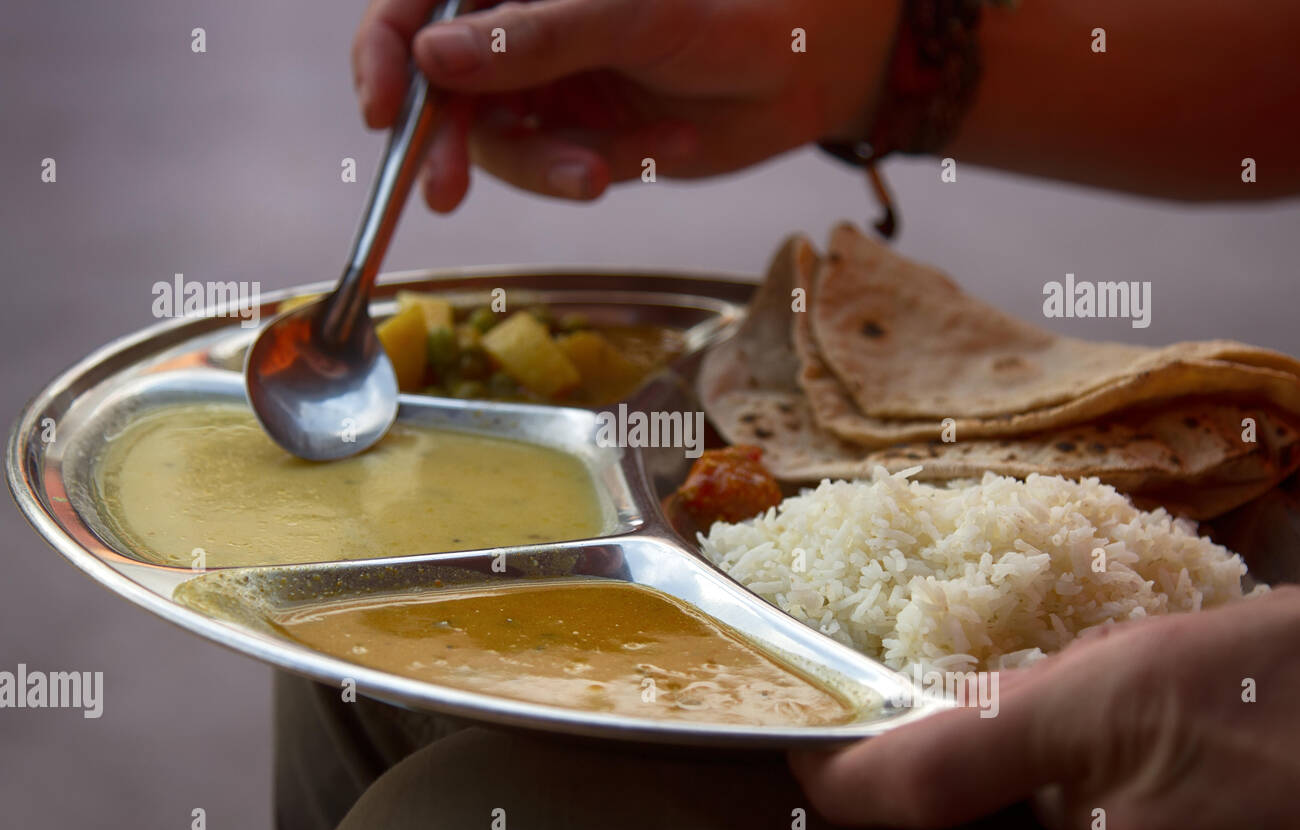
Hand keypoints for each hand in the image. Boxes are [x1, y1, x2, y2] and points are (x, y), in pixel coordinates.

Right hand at [352, 0, 900, 210]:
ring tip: (605, 170)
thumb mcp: (627, 16)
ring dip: (549, 166)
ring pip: (501, 147)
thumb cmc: (723, 13)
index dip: (382, 60)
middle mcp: (518, 34)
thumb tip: (428, 58)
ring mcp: (548, 89)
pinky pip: (560, 171)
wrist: (803, 69)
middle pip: (442, 94)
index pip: (412, 13)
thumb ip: (530, 39)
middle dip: (450, 142)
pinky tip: (663, 149)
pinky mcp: (582, 139)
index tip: (380, 114)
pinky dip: (603, 168)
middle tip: (444, 192)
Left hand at [790, 586, 1299, 829]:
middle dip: (1039, 768)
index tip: (809, 756)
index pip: (915, 776)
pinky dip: (1160, 829)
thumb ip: (1058, 687)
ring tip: (1200, 747)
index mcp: (1089, 726)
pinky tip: (1221, 785)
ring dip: (1113, 799)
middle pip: (1018, 808)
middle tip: (1120, 723)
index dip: (842, 774)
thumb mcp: (1161, 647)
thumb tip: (997, 710)